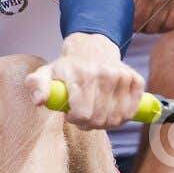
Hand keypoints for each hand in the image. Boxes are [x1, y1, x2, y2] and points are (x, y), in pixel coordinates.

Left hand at [27, 33, 143, 130]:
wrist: (92, 48)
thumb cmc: (66, 67)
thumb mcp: (45, 73)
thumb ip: (37, 86)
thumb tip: (40, 102)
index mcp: (82, 74)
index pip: (82, 114)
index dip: (75, 119)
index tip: (71, 113)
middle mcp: (105, 74)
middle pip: (99, 119)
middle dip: (89, 123)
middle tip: (82, 115)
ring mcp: (123, 77)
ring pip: (116, 119)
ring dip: (104, 123)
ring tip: (95, 113)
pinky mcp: (136, 81)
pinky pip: (131, 113)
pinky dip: (120, 118)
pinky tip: (110, 111)